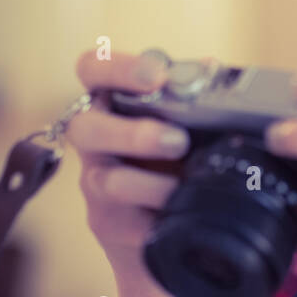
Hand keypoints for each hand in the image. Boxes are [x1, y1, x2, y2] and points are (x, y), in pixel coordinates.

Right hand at [65, 50, 191, 274]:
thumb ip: (199, 97)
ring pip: (104, 181)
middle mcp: (97, 140)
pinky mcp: (109, 224)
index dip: (116, 69)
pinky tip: (181, 222)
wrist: (177, 228)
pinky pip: (124, 225)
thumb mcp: (195, 124)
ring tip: (186, 187)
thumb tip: (212, 67)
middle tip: (179, 141)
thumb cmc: (184, 159)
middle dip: (133, 133)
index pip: (93, 70)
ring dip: (149, 184)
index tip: (157, 78)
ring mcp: (98, 183)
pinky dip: (155, 224)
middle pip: (84, 127)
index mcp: (114, 103)